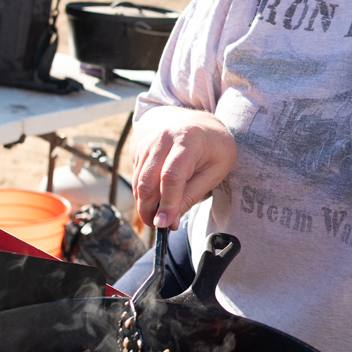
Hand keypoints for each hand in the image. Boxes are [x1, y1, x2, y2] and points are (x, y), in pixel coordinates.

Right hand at [131, 106, 236, 229]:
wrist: (201, 124)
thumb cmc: (213, 149)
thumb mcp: (214, 172)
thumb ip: (191, 196)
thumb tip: (170, 222)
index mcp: (189, 139)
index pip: (172, 175)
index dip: (167, 203)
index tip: (165, 224)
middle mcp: (164, 137)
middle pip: (148, 180)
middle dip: (149, 209)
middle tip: (159, 227)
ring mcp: (149, 142)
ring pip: (139, 181)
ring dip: (145, 205)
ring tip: (160, 217)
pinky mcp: (140, 148)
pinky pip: (137, 177)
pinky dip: (144, 194)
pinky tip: (157, 200)